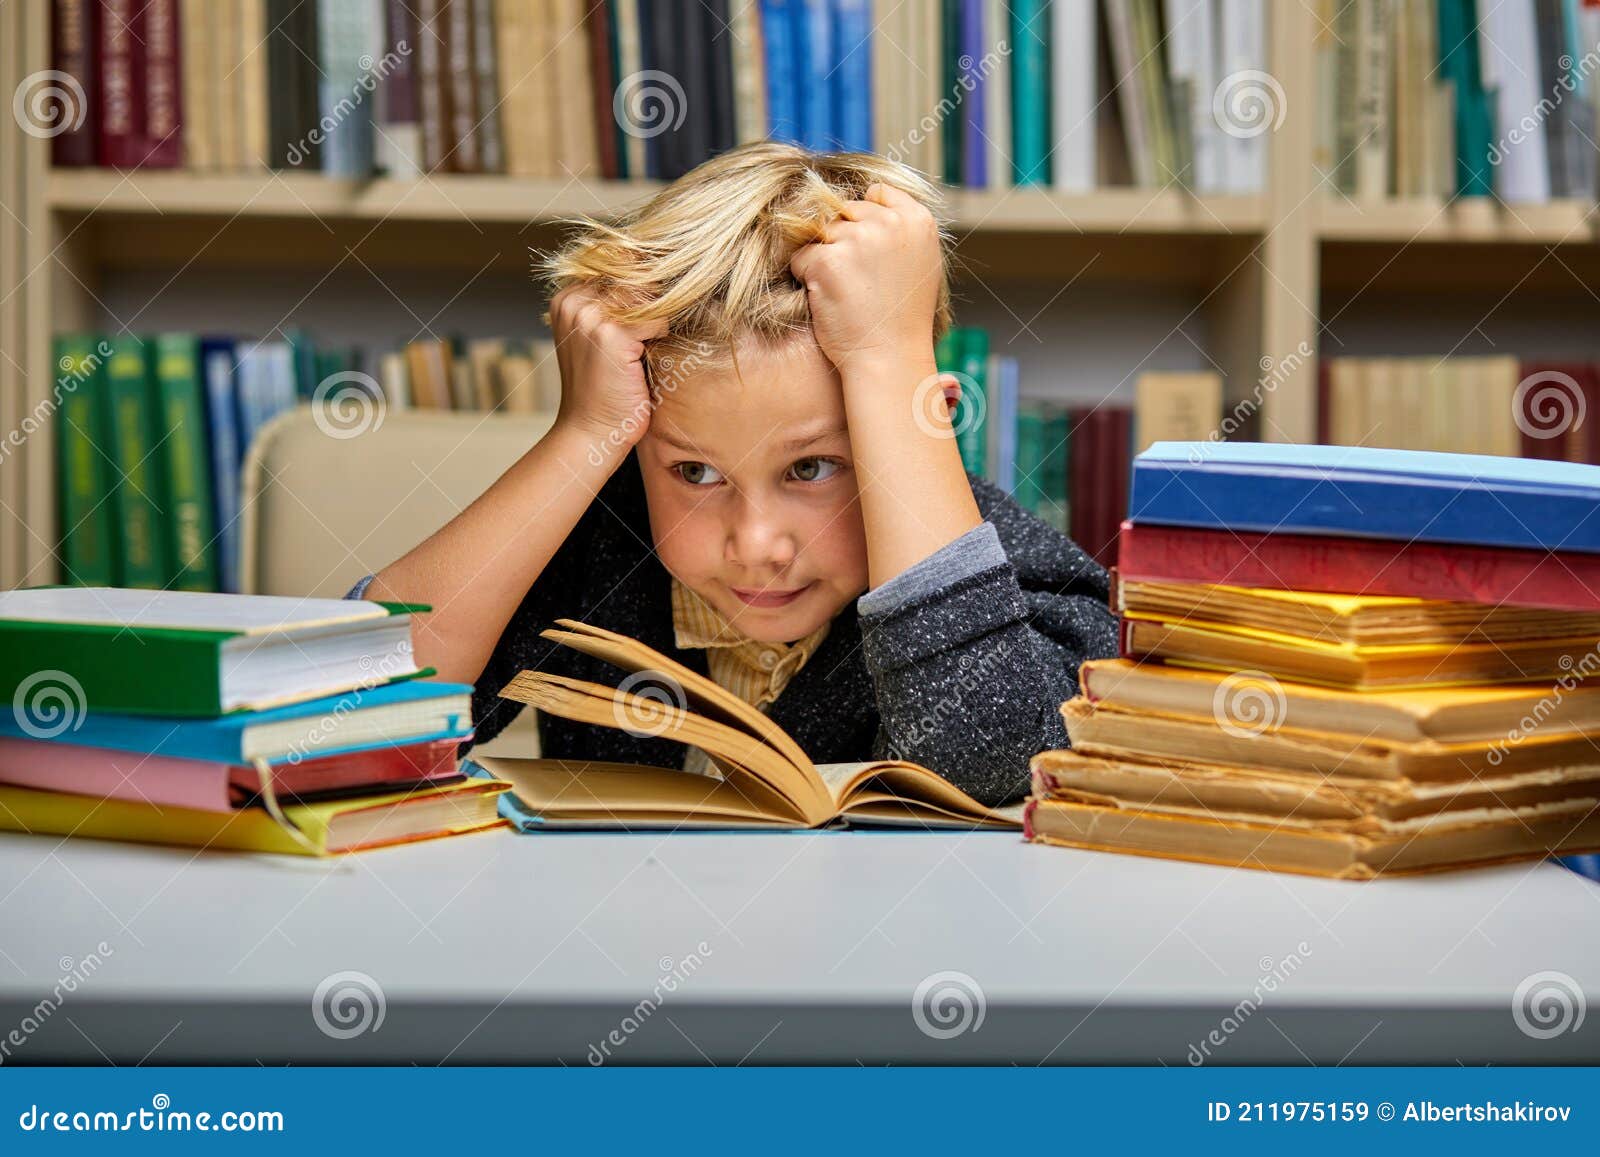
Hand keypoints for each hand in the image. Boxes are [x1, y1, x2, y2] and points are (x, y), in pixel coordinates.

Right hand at [545, 284, 667, 446]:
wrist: (592, 430)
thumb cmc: (604, 387)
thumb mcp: (601, 337)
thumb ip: (615, 305)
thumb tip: (658, 272)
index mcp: (566, 298)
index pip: (620, 267)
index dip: (643, 289)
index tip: (641, 321)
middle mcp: (573, 301)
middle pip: (636, 279)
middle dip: (653, 305)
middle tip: (645, 340)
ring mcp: (590, 316)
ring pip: (649, 298)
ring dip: (656, 324)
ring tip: (641, 351)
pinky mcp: (611, 334)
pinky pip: (658, 320)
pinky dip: (659, 339)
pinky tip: (642, 361)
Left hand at [788, 183, 943, 377]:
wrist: (889, 359)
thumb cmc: (901, 318)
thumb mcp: (920, 262)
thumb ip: (900, 229)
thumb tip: (868, 196)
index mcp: (918, 220)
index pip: (876, 193)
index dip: (864, 220)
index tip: (868, 254)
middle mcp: (890, 223)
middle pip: (845, 211)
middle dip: (842, 241)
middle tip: (857, 282)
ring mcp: (858, 239)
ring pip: (822, 233)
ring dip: (824, 259)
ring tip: (846, 292)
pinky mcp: (828, 259)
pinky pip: (801, 256)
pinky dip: (807, 278)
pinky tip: (830, 300)